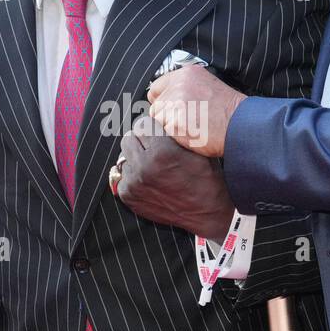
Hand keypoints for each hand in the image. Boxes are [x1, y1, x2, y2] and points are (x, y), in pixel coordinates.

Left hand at [116, 120, 234, 240]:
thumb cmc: (206, 178)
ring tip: (152, 166)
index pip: (143, 123)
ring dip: (136, 158)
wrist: (207, 213)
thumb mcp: (196, 148)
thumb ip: (173, 131)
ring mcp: (134, 182)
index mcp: (162, 150)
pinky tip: (149, 180)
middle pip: (129, 137)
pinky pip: (122, 175)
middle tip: (156, 149)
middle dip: (142, 141)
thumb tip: (157, 116)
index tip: (161, 134)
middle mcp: (144, 166)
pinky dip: (133, 176)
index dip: (154, 128)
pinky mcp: (128, 196)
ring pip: (124, 156)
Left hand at [147, 66, 244, 157]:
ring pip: (158, 120)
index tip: (172, 110)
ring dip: (169, 128)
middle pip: (156, 106)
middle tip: (186, 123)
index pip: (157, 87)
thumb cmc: (229, 112)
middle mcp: (178, 84)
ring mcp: (176, 102)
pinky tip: (191, 135)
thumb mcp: (208, 87)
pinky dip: (174, 137)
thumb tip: (168, 99)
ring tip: (191, 129)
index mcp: (186, 74)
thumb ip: (186, 89)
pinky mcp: (175, 120)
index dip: (163, 101)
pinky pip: (163, 133)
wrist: (241, 125)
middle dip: (166, 117)